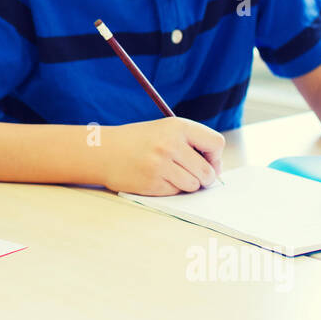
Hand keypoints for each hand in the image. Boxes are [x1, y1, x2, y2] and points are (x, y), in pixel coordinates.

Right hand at [103, 118, 224, 194]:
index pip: (216, 144)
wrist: (103, 151)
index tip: (208, 161)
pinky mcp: (152, 183)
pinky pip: (176, 192)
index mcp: (177, 127)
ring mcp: (161, 165)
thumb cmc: (139, 141)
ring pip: (193, 185)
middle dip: (205, 178)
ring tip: (171, 175)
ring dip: (187, 184)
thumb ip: (191, 143)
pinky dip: (171, 189)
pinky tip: (157, 178)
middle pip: (208, 171)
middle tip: (194, 175)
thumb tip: (217, 170)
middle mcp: (170, 144)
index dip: (216, 157)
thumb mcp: (165, 130)